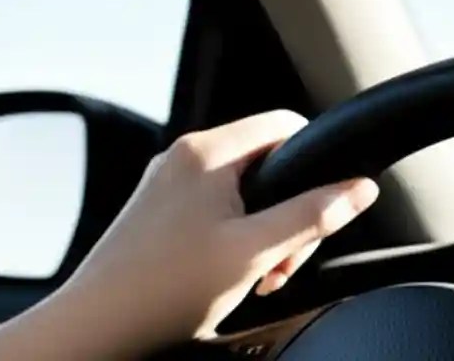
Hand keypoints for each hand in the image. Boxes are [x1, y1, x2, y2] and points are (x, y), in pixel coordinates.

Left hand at [0, 110, 377, 360]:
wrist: (93, 329)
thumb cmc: (163, 291)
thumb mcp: (255, 252)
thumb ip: (313, 216)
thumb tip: (360, 188)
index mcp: (207, 152)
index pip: (285, 124)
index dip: (317, 161)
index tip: (323, 207)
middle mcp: (183, 158)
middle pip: (266, 164)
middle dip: (287, 212)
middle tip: (281, 262)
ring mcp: (165, 185)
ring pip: (241, 191)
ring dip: (262, 232)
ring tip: (255, 276)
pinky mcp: (156, 213)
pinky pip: (213, 210)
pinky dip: (233, 239)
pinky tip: (228, 277)